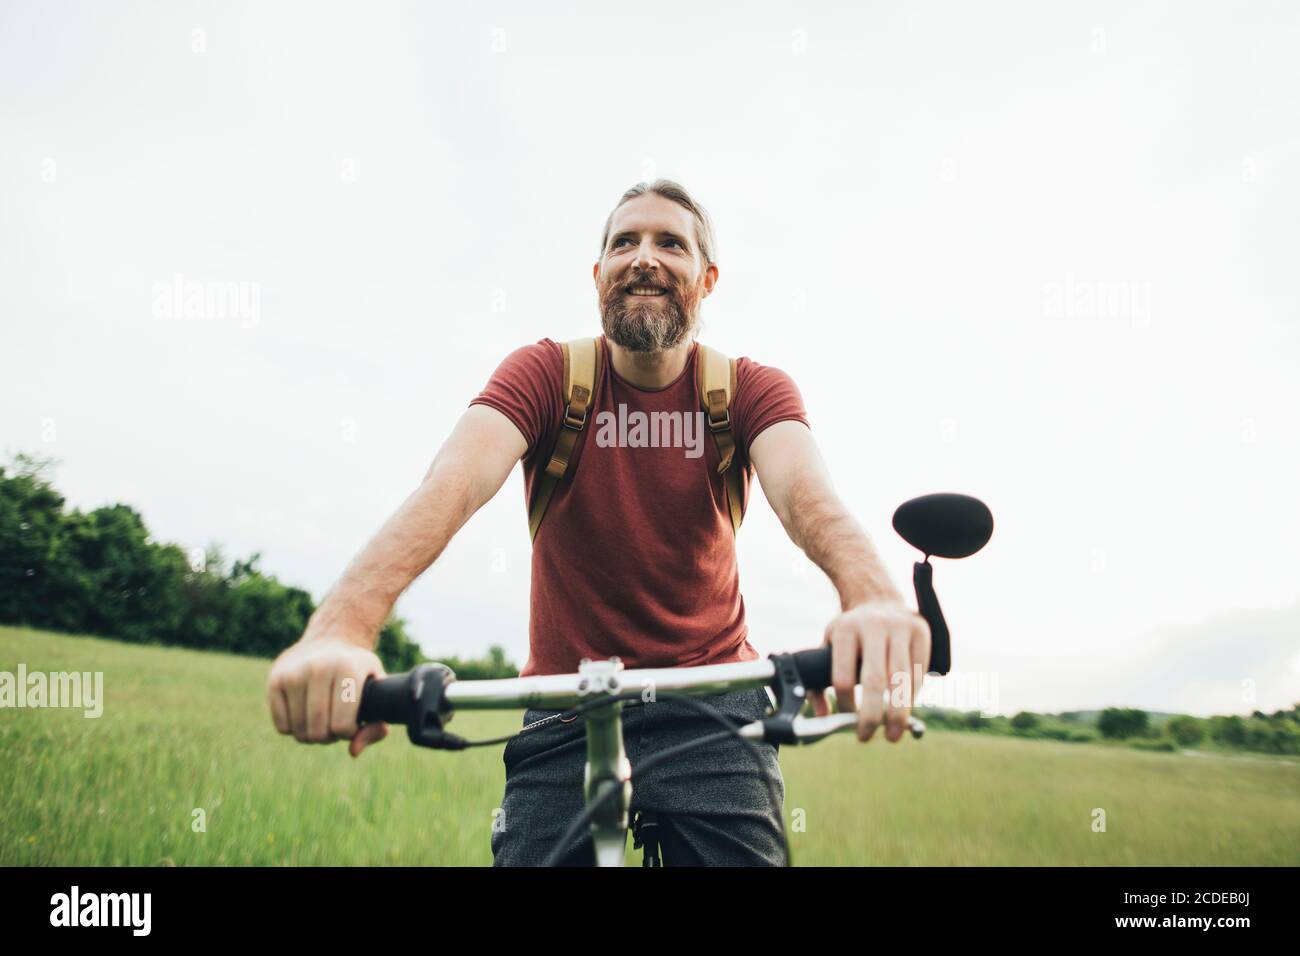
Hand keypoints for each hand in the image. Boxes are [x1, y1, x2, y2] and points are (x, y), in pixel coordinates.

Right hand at [266, 636, 388, 756]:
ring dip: (311, 734)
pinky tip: (305, 712)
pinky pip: (282, 726)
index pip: (342, 726)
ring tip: (322, 717)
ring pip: (299, 732)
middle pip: (318, 732)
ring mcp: (293, 673)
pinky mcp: (275, 680)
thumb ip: (376, 725)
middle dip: (329, 736)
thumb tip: (353, 751)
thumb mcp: (376, 691)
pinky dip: (294, 728)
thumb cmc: (358, 672)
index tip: (353, 721)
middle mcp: (318, 667)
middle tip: (335, 722)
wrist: (331, 638)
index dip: (348, 733)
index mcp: (348, 669)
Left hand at [807, 600, 930, 742]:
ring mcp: (900, 627)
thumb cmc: (851, 631)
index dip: (845, 703)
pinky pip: (919, 672)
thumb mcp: (829, 644)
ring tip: (893, 734)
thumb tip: (820, 715)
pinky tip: (905, 709)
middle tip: (868, 736)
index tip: (845, 718)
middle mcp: (874, 625)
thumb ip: (818, 679)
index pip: (843, 675)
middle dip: (872, 715)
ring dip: (898, 713)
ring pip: (901, 679)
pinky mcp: (921, 632)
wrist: (879, 597)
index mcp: (846, 629)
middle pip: (874, 680)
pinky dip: (913, 696)